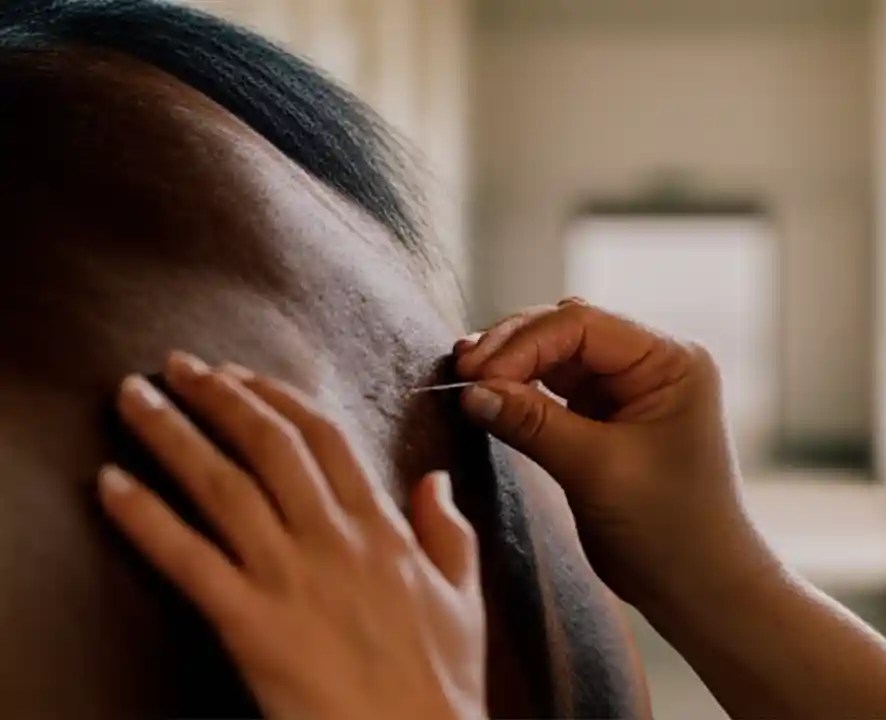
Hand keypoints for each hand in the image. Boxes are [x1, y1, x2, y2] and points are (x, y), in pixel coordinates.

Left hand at [99, 352, 486, 719]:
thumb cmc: (441, 680)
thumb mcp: (462, 594)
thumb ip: (448, 529)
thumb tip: (435, 479)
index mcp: (382, 527)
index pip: (325, 437)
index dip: (276, 396)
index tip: (241, 374)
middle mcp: (333, 539)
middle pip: (267, 445)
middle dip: (217, 396)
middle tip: (176, 365)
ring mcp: (290, 578)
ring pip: (222, 486)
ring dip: (173, 433)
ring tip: (134, 397)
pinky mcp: (250, 624)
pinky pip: (188, 559)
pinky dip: (145, 517)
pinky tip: (111, 484)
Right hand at [453, 299, 768, 608]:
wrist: (698, 587)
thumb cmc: (670, 528)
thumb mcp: (598, 471)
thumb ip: (533, 424)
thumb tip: (471, 391)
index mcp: (670, 360)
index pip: (583, 325)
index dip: (523, 343)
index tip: (475, 374)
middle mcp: (652, 364)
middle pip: (567, 331)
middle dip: (513, 348)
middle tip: (461, 372)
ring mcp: (629, 391)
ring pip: (557, 357)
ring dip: (512, 365)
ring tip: (466, 378)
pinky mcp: (607, 419)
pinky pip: (556, 390)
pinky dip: (522, 391)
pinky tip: (489, 397)